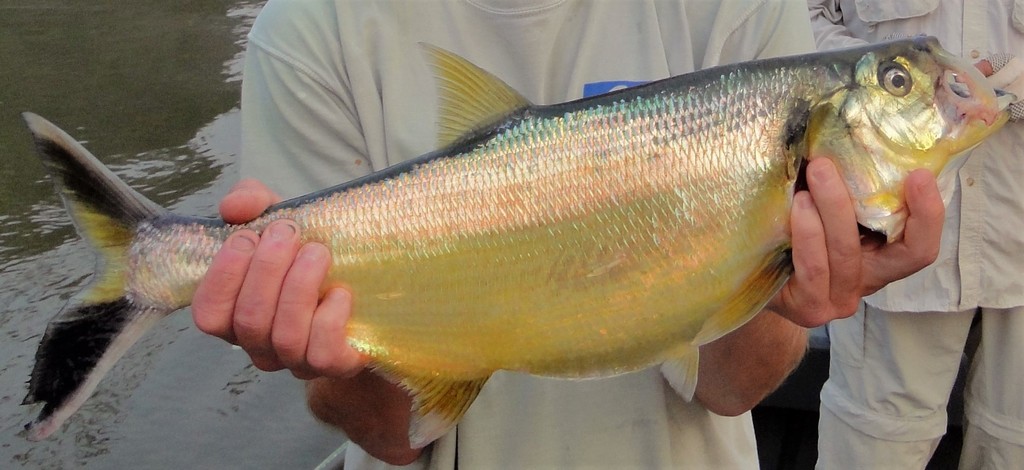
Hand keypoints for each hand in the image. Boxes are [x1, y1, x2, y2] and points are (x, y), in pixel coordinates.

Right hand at [191, 179, 367, 378]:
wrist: (368, 290)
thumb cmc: (308, 255)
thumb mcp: (279, 219)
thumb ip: (251, 203)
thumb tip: (234, 206)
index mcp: (234, 315)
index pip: (208, 312)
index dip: (224, 275)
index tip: (248, 235)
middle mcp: (259, 345)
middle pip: (249, 320)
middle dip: (268, 269)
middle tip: (289, 232)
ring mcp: (295, 360)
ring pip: (285, 336)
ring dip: (300, 287)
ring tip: (318, 252)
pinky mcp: (334, 366)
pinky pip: (323, 354)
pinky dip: (330, 318)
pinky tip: (340, 292)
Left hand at [769, 158, 943, 326]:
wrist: (755, 277)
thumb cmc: (795, 229)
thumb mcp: (827, 206)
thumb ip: (848, 183)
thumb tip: (847, 128)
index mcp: (882, 259)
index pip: (920, 248)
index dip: (928, 214)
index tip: (917, 174)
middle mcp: (866, 283)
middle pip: (887, 251)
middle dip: (855, 202)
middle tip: (822, 164)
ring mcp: (839, 300)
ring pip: (843, 255)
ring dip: (827, 214)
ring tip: (803, 187)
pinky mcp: (809, 308)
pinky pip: (812, 269)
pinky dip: (805, 236)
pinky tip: (794, 210)